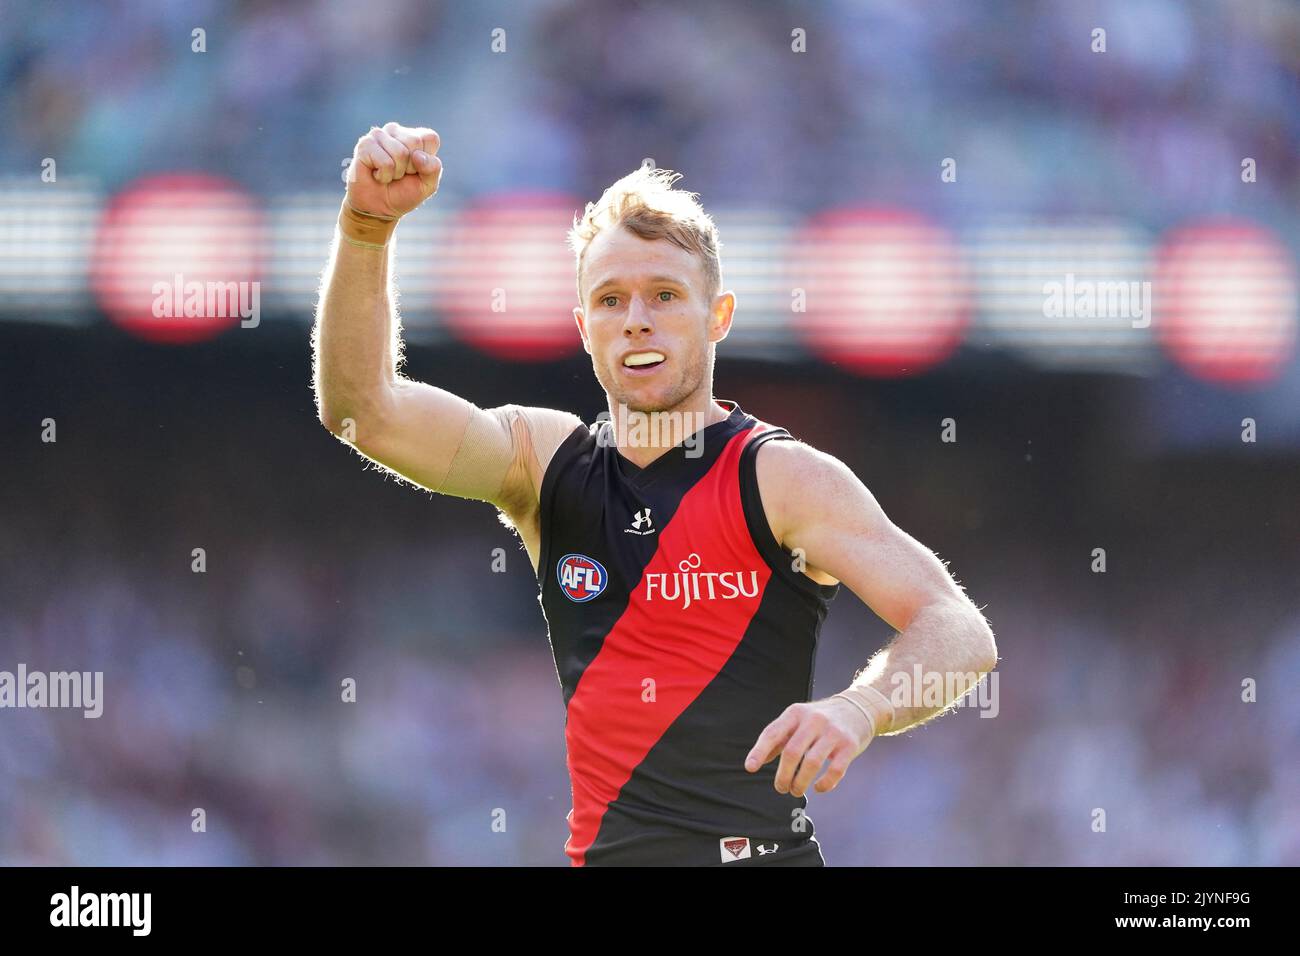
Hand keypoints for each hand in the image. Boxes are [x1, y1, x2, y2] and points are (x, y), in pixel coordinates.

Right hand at [345, 122, 442, 218]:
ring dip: (396, 172)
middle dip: (410, 167)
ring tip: (388, 174)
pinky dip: (384, 175)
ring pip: (400, 152)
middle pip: (415, 142)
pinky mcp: (365, 144)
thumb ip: (433, 169)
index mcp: (415, 137)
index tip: (416, 170)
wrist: (378, 207)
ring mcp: (379, 135)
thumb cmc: (403, 193)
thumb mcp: (427, 185)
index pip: (430, 137)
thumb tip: (418, 155)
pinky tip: (377, 174)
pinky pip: (385, 162)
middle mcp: (396, 131)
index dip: (426, 160)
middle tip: (400, 174)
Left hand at [744, 697, 875, 795]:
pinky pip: (835, 770)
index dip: (759, 751)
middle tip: (781, 788)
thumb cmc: (821, 719)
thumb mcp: (797, 720)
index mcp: (796, 713)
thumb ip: (778, 738)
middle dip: (783, 776)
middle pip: (792, 752)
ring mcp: (833, 732)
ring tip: (796, 790)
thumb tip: (756, 761)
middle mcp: (814, 720)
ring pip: (812, 763)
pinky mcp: (849, 745)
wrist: (857, 708)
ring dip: (800, 783)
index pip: (773, 732)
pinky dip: (824, 784)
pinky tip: (818, 787)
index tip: (750, 768)